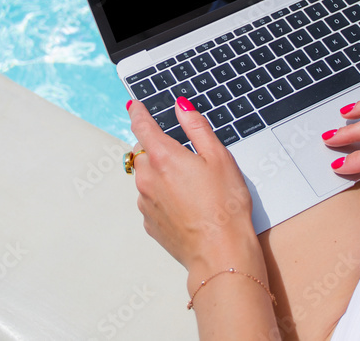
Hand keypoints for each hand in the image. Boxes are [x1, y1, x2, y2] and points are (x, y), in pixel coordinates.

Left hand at [128, 97, 262, 289]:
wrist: (220, 253)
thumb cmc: (224, 206)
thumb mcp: (219, 157)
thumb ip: (196, 127)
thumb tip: (181, 107)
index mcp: (163, 157)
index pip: (142, 126)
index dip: (138, 112)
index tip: (135, 106)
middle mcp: (147, 179)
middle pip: (142, 153)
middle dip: (156, 148)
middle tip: (184, 157)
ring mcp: (145, 203)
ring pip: (146, 178)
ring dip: (159, 175)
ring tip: (191, 187)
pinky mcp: (149, 223)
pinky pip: (151, 200)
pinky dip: (162, 197)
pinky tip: (186, 206)